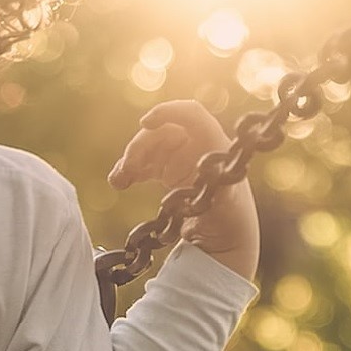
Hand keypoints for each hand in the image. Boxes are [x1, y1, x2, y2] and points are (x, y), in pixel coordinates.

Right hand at [109, 100, 259, 282]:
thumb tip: (210, 179)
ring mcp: (181, 157)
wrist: (224, 239)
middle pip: (162, 131)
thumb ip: (220, 191)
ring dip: (130, 159)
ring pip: (149, 146)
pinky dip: (130, 170)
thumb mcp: (227, 205)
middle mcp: (197, 146)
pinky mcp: (169, 171)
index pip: (192, 114)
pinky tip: (119, 182)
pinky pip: (144, 163)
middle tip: (126, 168)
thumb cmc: (231, 220)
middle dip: (140, 146)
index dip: (168, 112)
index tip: (144, 123)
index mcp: (214, 144)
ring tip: (118, 181)